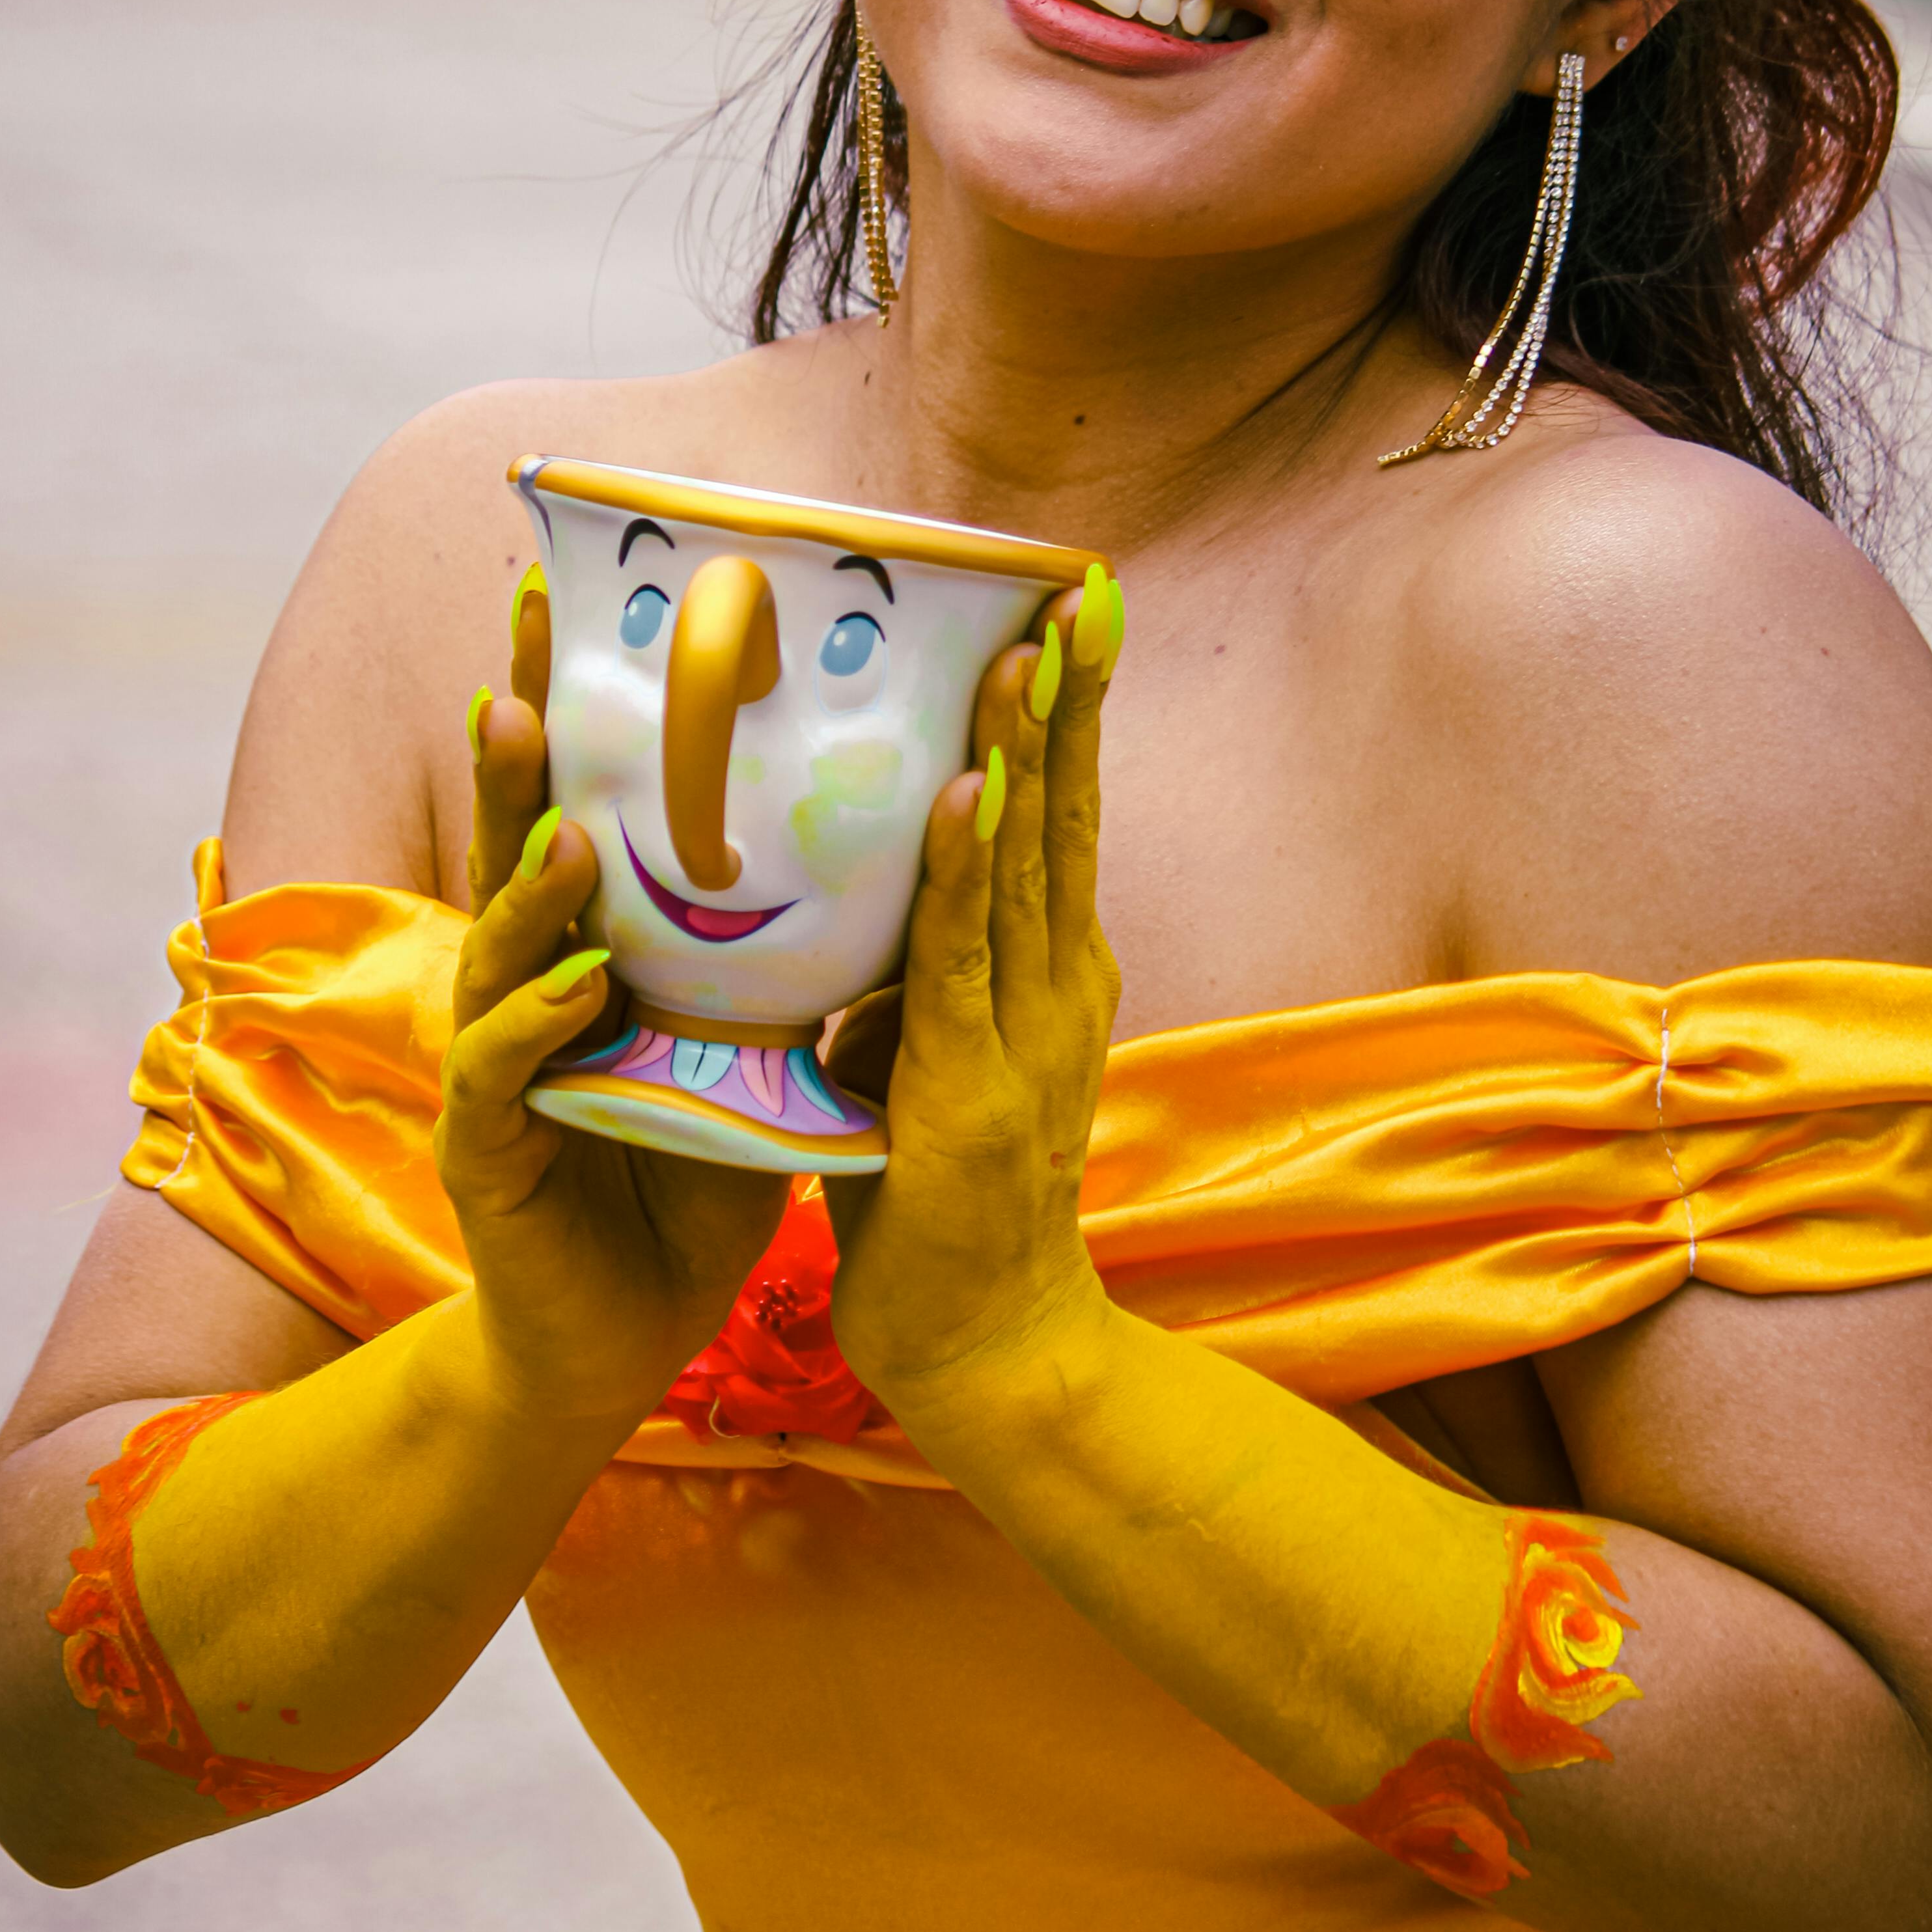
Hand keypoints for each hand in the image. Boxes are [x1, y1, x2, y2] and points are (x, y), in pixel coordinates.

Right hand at [437, 573, 787, 1428]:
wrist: (626, 1330)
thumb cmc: (690, 1174)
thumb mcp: (756, 1043)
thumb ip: (790, 951)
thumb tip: (900, 841)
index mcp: (595, 949)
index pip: (583, 807)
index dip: (577, 714)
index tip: (576, 605)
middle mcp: (530, 984)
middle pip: (513, 843)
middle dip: (517, 752)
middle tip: (522, 655)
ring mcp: (496, 1062)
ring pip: (497, 947)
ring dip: (530, 882)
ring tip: (568, 823)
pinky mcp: (488, 1147)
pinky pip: (504, 1070)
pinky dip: (536, 1024)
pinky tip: (575, 987)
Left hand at [825, 577, 1123, 1411]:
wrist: (986, 1346)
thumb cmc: (938, 1207)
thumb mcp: (924, 1060)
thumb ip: (909, 980)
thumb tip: (858, 911)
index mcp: (1054, 974)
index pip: (1059, 816)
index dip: (1067, 713)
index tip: (1069, 606)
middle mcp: (1061, 987)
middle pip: (1064, 815)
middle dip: (1068, 698)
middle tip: (1073, 586)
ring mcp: (1029, 1038)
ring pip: (1023, 868)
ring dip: (1020, 753)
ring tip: (1019, 653)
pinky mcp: (972, 1091)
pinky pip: (962, 958)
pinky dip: (963, 870)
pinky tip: (962, 795)